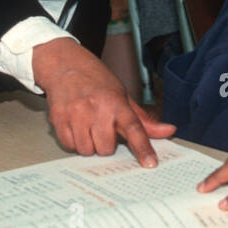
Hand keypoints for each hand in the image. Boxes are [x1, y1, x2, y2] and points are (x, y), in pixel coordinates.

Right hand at [33, 38, 175, 165]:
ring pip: (87, 150)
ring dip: (89, 145)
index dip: (143, 148)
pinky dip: (74, 142)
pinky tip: (76, 127)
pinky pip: (69, 146)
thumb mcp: (123, 96)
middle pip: (106, 149)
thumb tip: (168, 131)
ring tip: (88, 127)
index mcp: (116, 102)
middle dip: (106, 144)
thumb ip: (144, 120)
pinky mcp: (58, 119)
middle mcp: (97, 108)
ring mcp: (76, 114)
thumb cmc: (96, 80)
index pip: (134, 129)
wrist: (65, 64)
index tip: (150, 163)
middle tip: (103, 129)